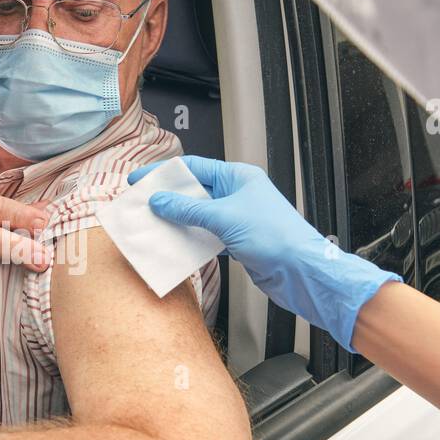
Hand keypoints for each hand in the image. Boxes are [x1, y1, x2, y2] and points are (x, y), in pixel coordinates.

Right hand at [130, 156, 399, 351]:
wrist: (301, 272)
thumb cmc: (273, 236)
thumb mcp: (224, 218)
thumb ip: (189, 209)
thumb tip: (159, 200)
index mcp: (238, 177)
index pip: (194, 167)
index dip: (164, 173)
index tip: (138, 179)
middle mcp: (238, 194)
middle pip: (194, 191)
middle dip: (167, 199)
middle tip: (139, 205)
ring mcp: (238, 218)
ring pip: (199, 216)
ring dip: (177, 221)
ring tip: (150, 226)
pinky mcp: (238, 241)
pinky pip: (207, 236)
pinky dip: (191, 240)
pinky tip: (173, 246)